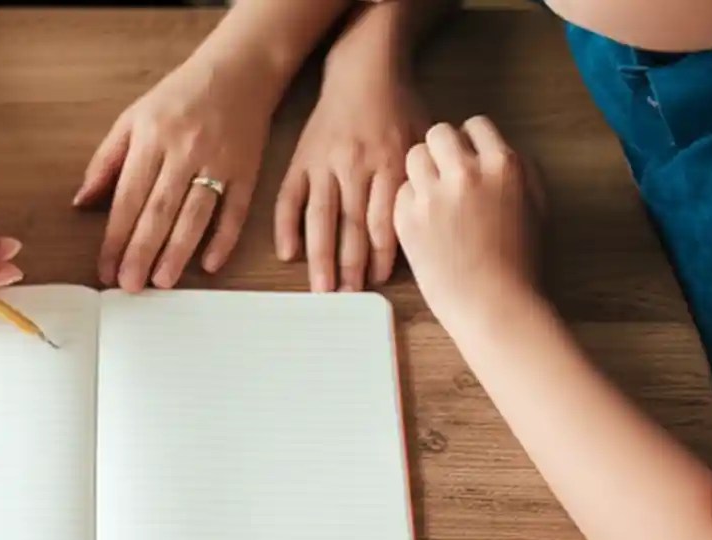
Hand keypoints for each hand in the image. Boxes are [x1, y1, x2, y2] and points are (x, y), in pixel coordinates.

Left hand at [73, 56, 272, 291]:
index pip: (128, 196)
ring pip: (196, 214)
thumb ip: (107, 160)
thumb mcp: (134, 117)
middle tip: (130, 285)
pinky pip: (236, 211)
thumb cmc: (180, 97)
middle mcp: (185, 150)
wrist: (240, 70)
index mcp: (152, 137)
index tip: (105, 268)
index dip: (115, 236)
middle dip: (142, 251)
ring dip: (178, 251)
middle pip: (160, 210)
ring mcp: (219, 161)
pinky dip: (224, 239)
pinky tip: (210, 264)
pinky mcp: (247, 170)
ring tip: (162, 281)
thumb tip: (82, 201)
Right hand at [275, 72, 428, 291]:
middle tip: (348, 297)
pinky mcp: (302, 160)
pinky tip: (287, 253)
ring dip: (320, 255)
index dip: (381, 253)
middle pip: (351, 224)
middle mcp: (356, 166)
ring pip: (320, 216)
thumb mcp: (422, 139)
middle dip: (349, 265)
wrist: (365, 71)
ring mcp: (325, 164)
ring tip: (322, 288)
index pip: (384, 218)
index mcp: (390, 162)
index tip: (379, 282)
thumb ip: (422, 180)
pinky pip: (289, 196)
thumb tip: (426, 226)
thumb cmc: (400, 109)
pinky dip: (285, 225)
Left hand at [393, 116, 544, 324]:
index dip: (470, 141)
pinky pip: (400, 190)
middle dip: (441, 149)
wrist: (493, 303)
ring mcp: (433, 194)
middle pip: (438, 133)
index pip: (475, 125)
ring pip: (413, 156)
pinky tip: (424, 220)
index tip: (467, 157)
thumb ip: (520, 169)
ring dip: (421, 171)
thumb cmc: (520, 261)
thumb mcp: (537, 205)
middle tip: (444, 173)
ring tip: (432, 195)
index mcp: (503, 165)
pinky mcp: (407, 217)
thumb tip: (500, 149)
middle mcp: (466, 173)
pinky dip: (409, 201)